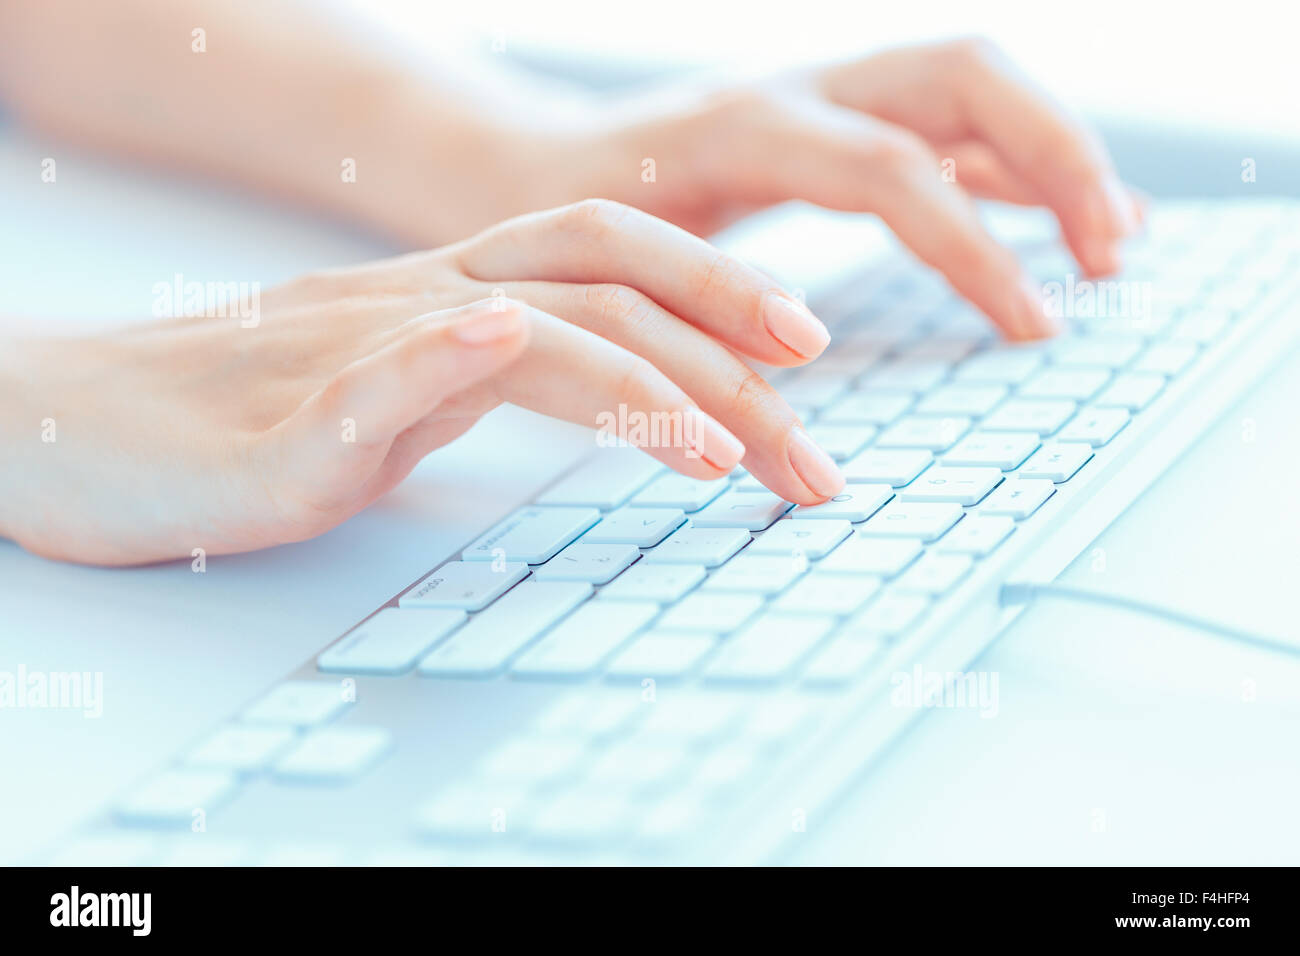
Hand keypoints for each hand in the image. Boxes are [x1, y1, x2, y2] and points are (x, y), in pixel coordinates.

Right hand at [1, 201, 843, 564]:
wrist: (81, 423)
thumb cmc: (249, 416)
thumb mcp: (406, 394)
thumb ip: (498, 383)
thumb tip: (612, 396)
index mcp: (459, 295)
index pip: (612, 260)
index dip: (718, 283)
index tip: (807, 349)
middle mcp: (425, 300)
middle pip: (602, 280)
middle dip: (724, 334)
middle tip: (816, 404)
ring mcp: (358, 351)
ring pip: (520, 330)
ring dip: (636, 383)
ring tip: (726, 448)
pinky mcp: (290, 419)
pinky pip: (377, 375)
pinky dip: (447, 361)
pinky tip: (506, 346)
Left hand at [569, 38, 1142, 338]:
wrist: (532, 170)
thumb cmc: (573, 232)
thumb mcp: (625, 269)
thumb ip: (705, 308)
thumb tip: (792, 371)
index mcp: (747, 128)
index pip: (892, 168)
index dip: (972, 246)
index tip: (1031, 326)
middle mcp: (799, 89)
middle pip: (964, 77)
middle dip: (1057, 158)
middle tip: (1110, 260)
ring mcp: (825, 93)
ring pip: (972, 87)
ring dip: (1056, 154)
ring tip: (1118, 241)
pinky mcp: (837, 117)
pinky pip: (947, 124)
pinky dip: (1014, 165)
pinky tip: (1061, 216)